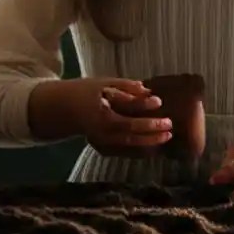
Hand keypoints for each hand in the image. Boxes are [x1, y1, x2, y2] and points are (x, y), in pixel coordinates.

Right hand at [28, 78, 170, 154]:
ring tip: (167, 136)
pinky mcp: (104, 146)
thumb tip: (147, 90)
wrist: (63, 109)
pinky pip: (125, 149)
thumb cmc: (84, 92)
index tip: (159, 101)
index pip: (128, 114)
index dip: (145, 108)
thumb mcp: (103, 84)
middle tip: (170, 125)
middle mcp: (103, 132)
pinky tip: (153, 143)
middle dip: (152, 131)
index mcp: (102, 116)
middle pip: (132, 134)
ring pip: (130, 145)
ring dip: (150, 141)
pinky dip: (140, 147)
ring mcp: (103, 142)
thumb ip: (125, 87)